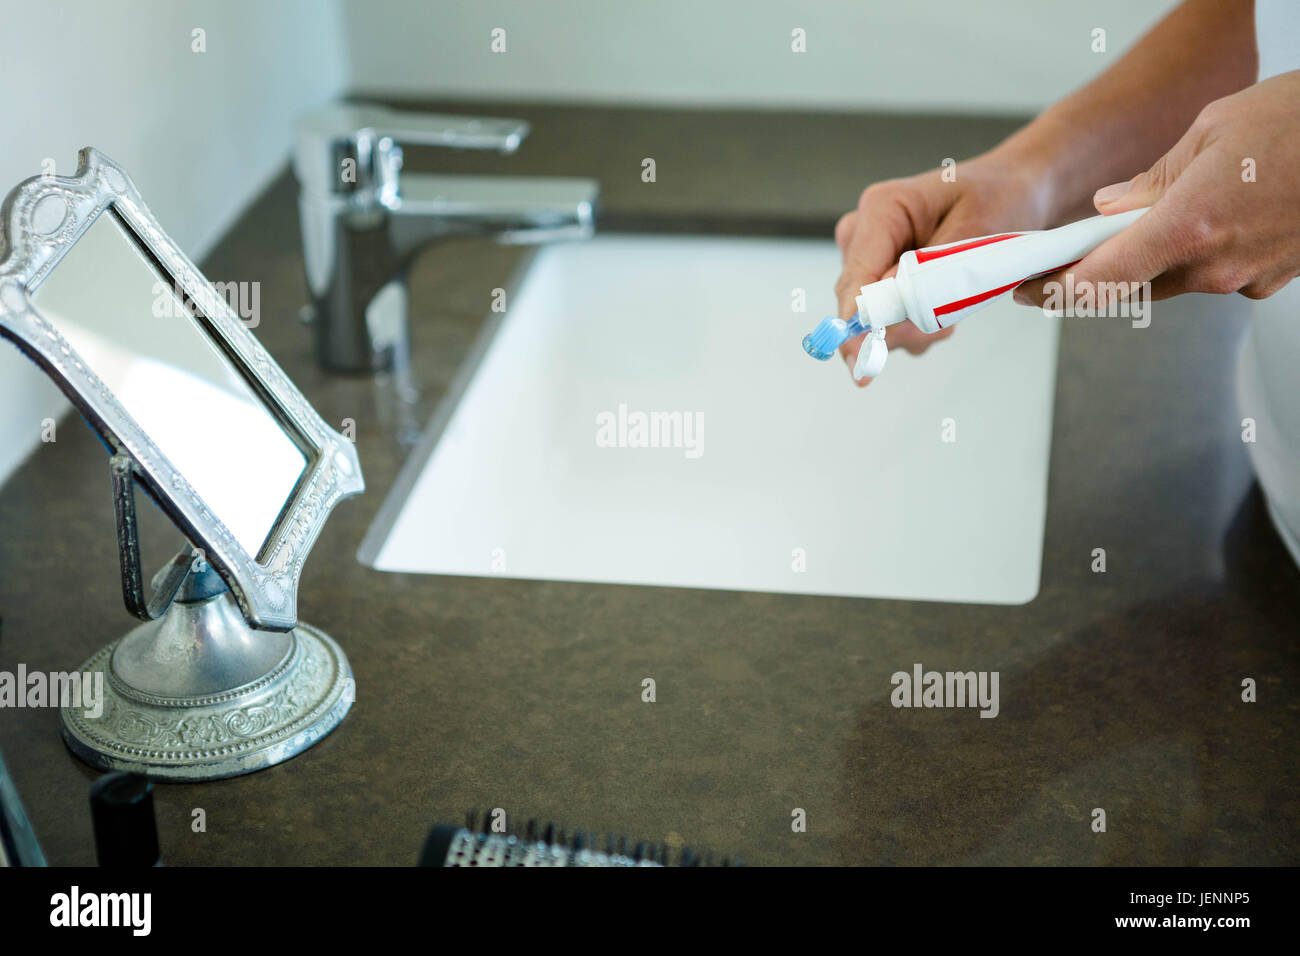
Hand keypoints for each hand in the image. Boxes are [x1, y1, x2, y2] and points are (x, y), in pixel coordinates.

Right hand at [834, 149, 1055, 384]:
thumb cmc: (998, 198)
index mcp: (882, 208)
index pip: (857, 275)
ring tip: (956, 305)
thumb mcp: (976, 229)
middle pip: (858, 302)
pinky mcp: (879, 278)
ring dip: (913, 328)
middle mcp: (865, 233)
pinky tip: (946, 304)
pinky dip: (917, 324)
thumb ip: (931, 271)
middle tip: (947, 328)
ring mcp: (869, 258)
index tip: (860, 356)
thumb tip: (891, 307)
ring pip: (873, 317)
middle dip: (899, 326)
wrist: (1012, 191)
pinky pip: (887, 318)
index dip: (857, 318)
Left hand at [1015, 71, 1299, 311]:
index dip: (1055, 290)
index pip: (1099, 281)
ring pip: (1170, 282)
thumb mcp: (1212, 130)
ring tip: (1142, 224)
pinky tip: (1203, 220)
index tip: (1027, 289)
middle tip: (1063, 260)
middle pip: (1129, 287)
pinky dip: (1192, 255)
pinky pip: (1211, 274)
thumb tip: (1108, 210)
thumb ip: (1151, 181)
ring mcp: (1246, 278)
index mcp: (1189, 227)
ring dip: (1146, 261)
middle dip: (1094, 274)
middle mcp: (1216, 265)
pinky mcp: (1269, 279)